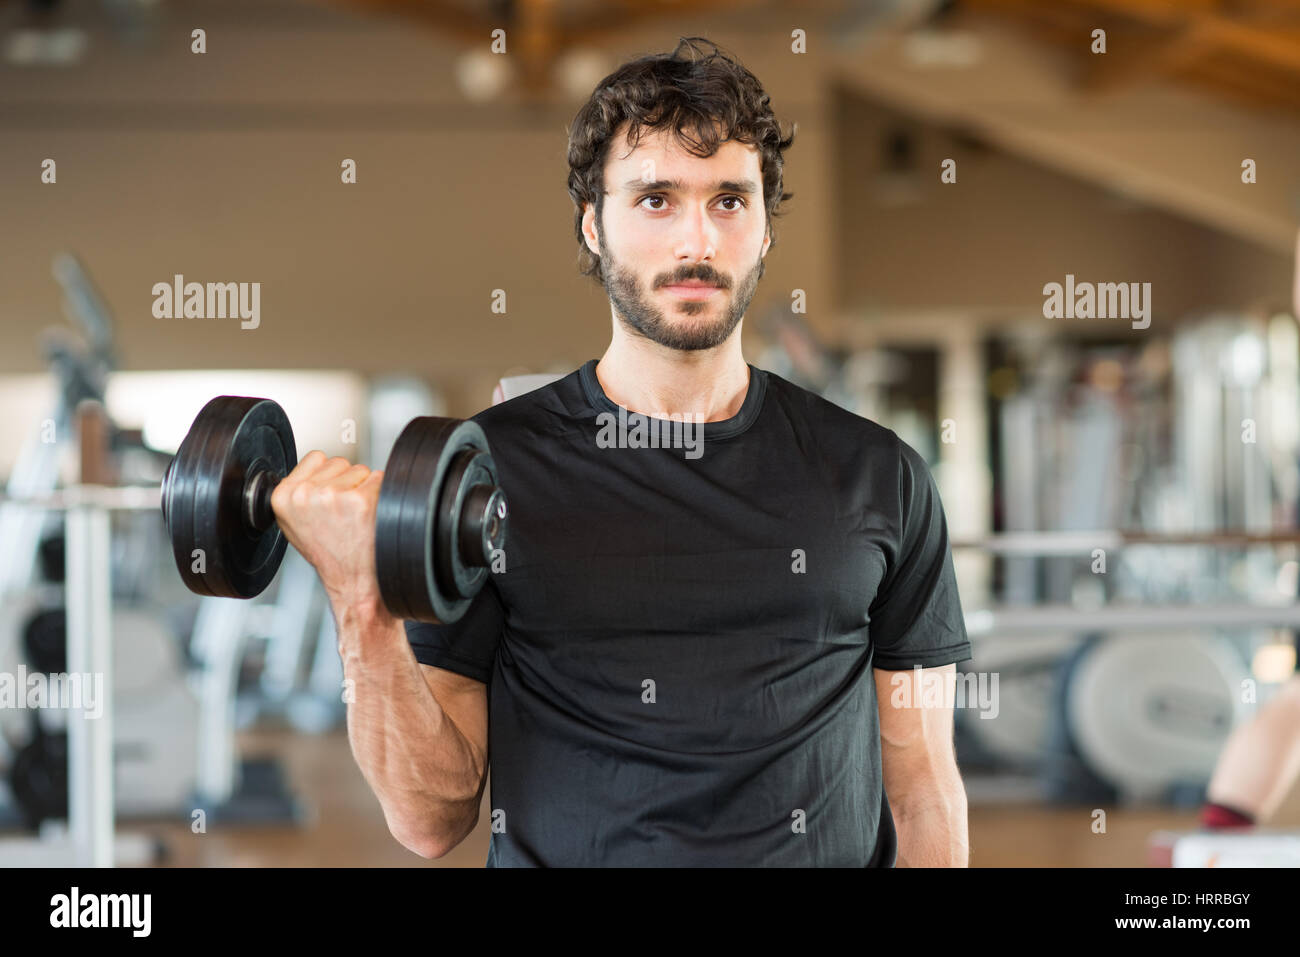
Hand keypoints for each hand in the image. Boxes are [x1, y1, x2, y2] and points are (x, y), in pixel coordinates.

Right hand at [269, 450, 385, 609]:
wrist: (352, 581)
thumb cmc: (329, 555)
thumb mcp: (295, 524)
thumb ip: (298, 493)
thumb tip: (312, 469)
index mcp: (283, 497)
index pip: (316, 458)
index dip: (328, 477)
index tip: (329, 500)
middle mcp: (305, 495)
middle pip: (340, 462)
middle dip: (346, 483)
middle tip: (344, 514)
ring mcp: (333, 496)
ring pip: (360, 470)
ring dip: (363, 489)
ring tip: (355, 518)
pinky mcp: (361, 500)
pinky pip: (379, 479)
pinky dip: (380, 495)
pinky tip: (370, 517)